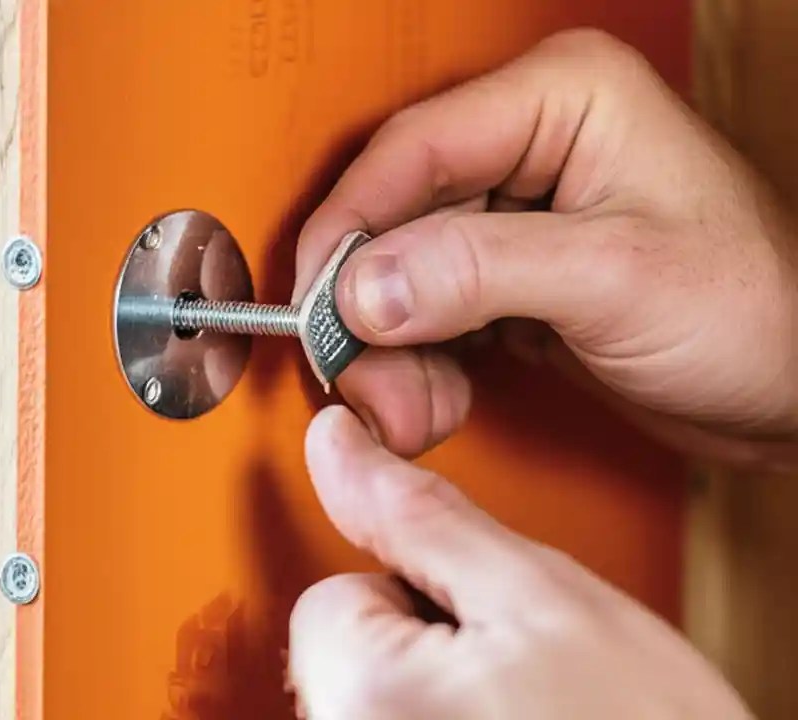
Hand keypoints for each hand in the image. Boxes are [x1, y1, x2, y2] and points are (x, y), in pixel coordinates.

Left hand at [288, 406, 751, 718]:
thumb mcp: (542, 598)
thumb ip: (422, 516)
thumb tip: (337, 444)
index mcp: (357, 692)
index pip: (336, 587)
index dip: (427, 588)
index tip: (486, 622)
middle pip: (358, 646)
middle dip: (438, 640)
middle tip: (525, 675)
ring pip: (391, 692)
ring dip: (455, 689)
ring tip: (534, 715)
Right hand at [292, 28, 797, 467]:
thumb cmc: (762, 308)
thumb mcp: (613, 279)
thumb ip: (479, 271)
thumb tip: (365, 286)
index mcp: (558, 98)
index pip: (410, 150)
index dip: (350, 232)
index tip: (319, 307)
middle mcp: (527, 144)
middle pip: (393, 217)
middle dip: (372, 312)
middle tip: (370, 381)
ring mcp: (514, 212)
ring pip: (398, 272)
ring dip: (393, 350)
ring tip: (418, 404)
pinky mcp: (509, 273)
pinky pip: (426, 311)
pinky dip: (419, 363)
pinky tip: (441, 396)